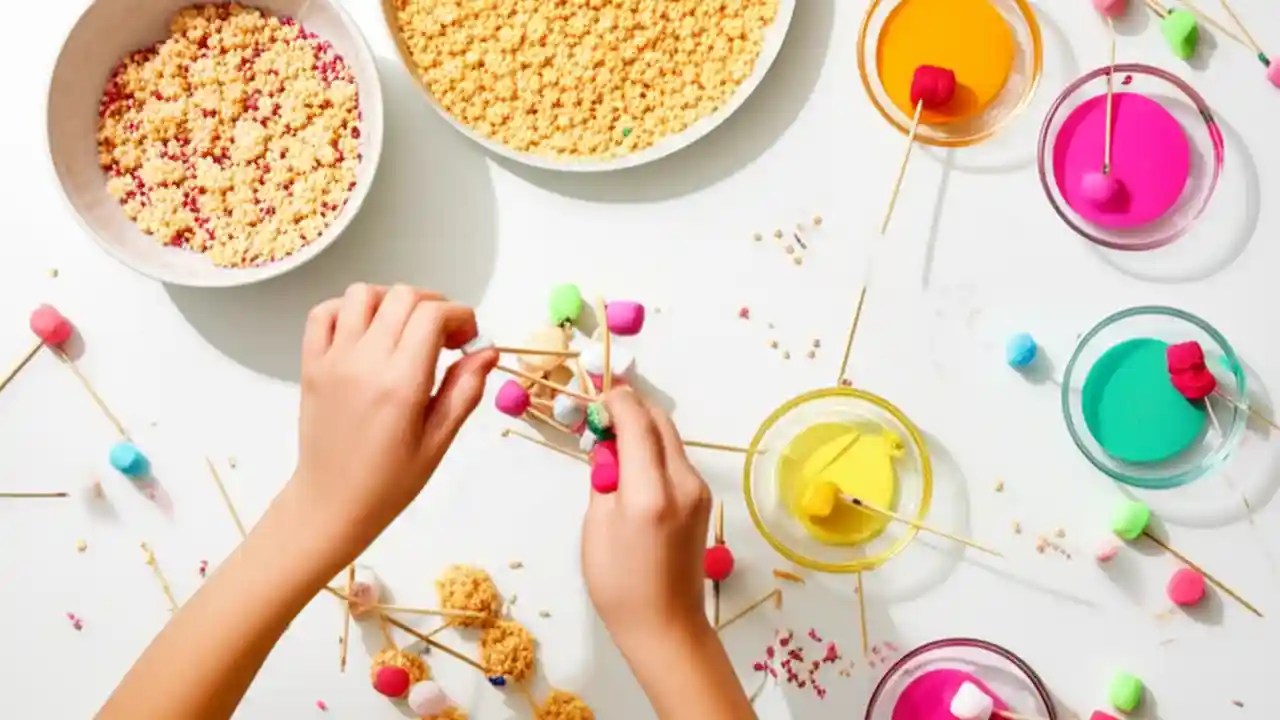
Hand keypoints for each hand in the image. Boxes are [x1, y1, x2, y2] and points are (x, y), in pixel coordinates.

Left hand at [291, 283, 495, 554]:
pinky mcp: (311, 364)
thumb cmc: (390, 481)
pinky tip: (368, 331)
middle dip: (434, 305)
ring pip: (363, 294)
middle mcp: (364, 363)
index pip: (432, 316)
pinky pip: (324, 312)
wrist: (331, 503)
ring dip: (393, 301)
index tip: (468, 338)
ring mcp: (333, 360)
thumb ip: (464, 391)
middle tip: (445, 336)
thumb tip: (487, 351)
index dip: (460, 316)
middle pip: (403, 297)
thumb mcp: (438, 441)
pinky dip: (349, 309)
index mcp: (400, 384)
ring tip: (406, 328)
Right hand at [581, 388, 711, 647]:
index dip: (617, 400)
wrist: (665, 624)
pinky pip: (675, 460)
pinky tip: (633, 467)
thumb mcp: (597, 524)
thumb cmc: (619, 583)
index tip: (598, 394)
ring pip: (669, 439)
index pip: (638, 423)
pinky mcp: (702, 499)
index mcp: (650, 491)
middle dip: (631, 409)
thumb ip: (605, 476)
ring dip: (642, 429)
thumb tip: (609, 445)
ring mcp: (698, 490)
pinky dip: (653, 450)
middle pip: (660, 422)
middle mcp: (683, 482)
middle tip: (601, 412)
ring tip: (612, 443)